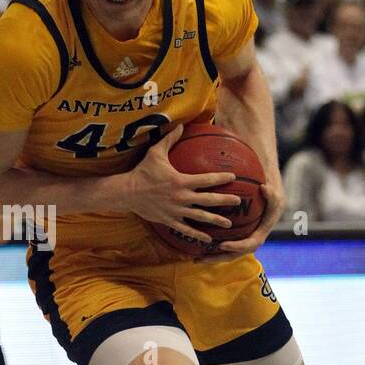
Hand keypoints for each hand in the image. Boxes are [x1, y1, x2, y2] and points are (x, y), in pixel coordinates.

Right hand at [122, 123, 239, 243]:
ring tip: (229, 223)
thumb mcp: (155, 152)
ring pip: (200, 217)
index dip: (221, 178)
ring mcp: (176, 211)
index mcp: (181, 181)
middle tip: (238, 201)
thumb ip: (170, 139)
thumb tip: (181, 125)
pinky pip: (186, 229)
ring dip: (216, 220)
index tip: (234, 177)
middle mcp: (182, 197)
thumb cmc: (142, 171)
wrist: (127, 193)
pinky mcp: (169, 220)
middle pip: (208, 200)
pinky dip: (197, 235)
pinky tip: (208, 239)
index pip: (206, 179)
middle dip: (225, 200)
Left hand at [202, 179, 283, 263]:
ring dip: (212, 257)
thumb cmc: (271, 196)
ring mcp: (242, 240)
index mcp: (260, 234)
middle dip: (219, 258)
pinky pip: (223, 246)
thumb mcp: (274, 194)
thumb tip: (264, 188)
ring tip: (195, 259)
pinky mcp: (235, 237)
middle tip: (202, 258)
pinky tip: (195, 248)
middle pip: (235, 254)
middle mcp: (250, 240)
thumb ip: (271, 193)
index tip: (222, 245)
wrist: (269, 197)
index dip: (236, 247)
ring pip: (227, 253)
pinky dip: (211, 249)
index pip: (249, 245)